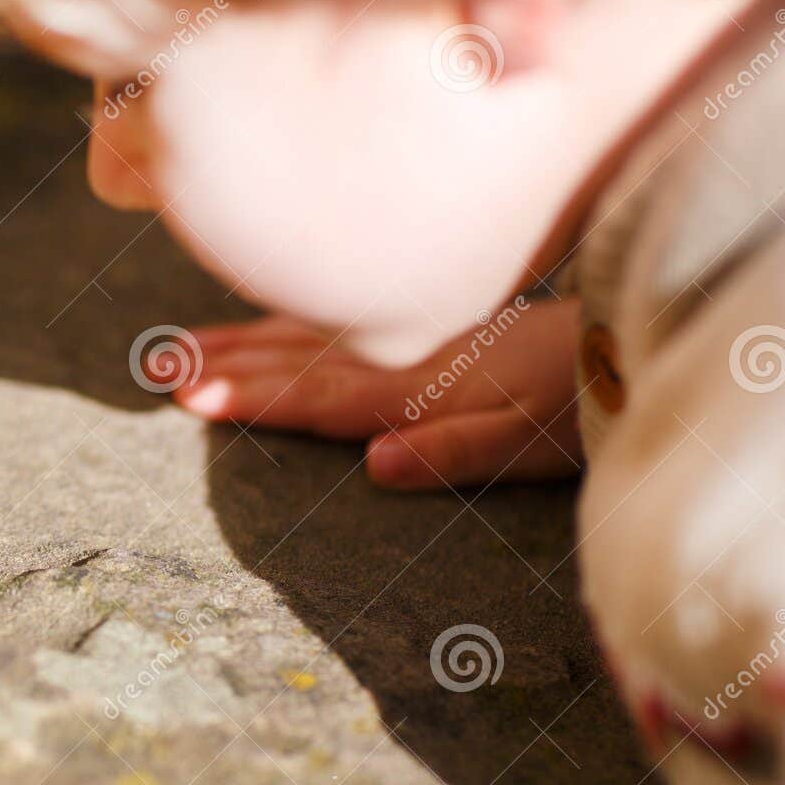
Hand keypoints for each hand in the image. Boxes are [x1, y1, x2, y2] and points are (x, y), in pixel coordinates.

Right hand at [171, 302, 583, 489]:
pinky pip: (332, 321)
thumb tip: (376, 463)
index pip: (319, 398)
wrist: (633, 333)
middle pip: (294, 361)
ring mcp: (404, 336)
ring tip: (177, 349)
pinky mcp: (419, 324)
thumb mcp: (538, 439)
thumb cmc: (588, 399)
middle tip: (152, 370)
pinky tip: (258, 324)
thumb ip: (461, 451)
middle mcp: (399, 358)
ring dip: (237, 343)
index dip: (252, 401)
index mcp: (419, 391)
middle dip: (221, 367)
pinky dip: (284, 322)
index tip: (187, 399)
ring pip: (303, 336)